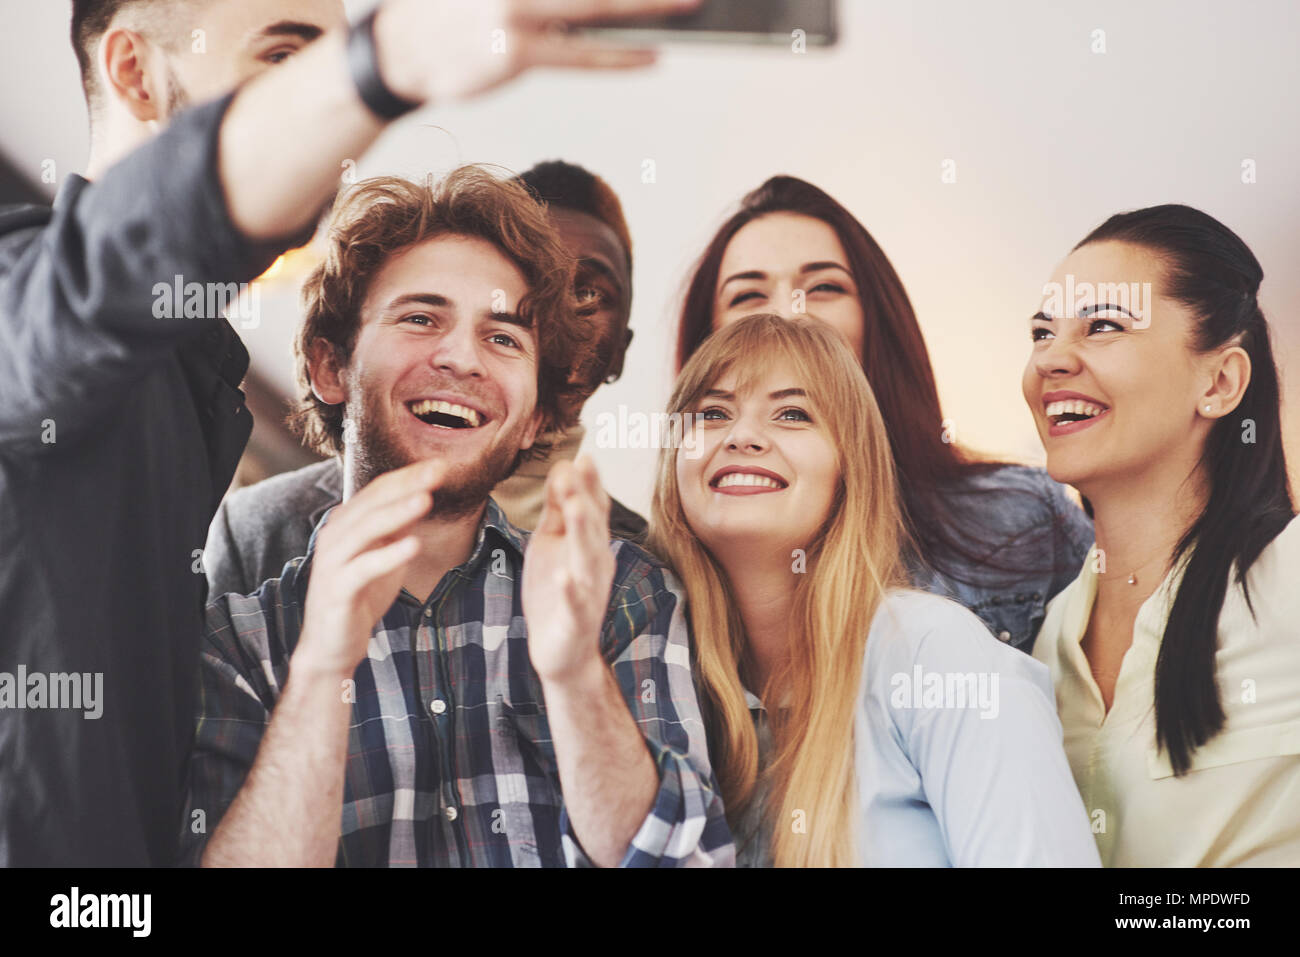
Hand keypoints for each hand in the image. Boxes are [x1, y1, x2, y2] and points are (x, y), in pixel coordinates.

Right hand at [295, 459, 443, 678]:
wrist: (333, 644)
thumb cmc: (361, 595)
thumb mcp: (384, 553)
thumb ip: (396, 527)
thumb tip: (421, 495)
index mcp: (346, 524)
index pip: (378, 490)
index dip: (409, 475)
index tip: (441, 464)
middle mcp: (335, 536)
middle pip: (372, 502)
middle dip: (407, 485)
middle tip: (439, 470)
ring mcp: (332, 563)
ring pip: (365, 530)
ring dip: (396, 513)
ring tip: (426, 499)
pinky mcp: (337, 590)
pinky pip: (363, 568)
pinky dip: (388, 555)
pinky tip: (413, 545)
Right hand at [375, 0, 703, 104]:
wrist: (399, 49)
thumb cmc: (451, 8)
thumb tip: (593, 1)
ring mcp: (516, 12)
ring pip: (597, 3)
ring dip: (648, 3)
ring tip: (689, 2)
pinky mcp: (516, 54)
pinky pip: (581, 56)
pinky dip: (620, 56)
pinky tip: (652, 55)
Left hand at [522, 456, 616, 685]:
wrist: (562, 652)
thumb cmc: (557, 591)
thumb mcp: (551, 542)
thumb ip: (557, 507)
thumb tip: (563, 466)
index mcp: (589, 544)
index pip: (593, 508)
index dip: (589, 483)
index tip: (584, 455)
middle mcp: (595, 565)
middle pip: (593, 528)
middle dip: (586, 498)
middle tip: (578, 469)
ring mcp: (588, 593)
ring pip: (588, 560)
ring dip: (584, 533)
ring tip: (577, 507)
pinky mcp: (575, 621)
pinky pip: (575, 604)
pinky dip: (572, 591)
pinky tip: (565, 576)